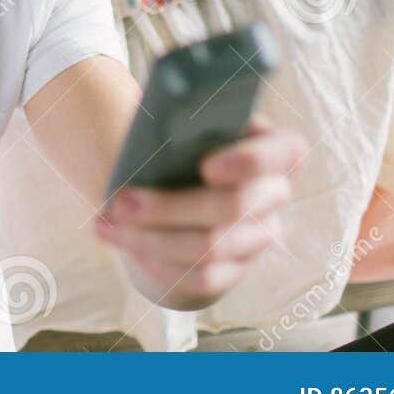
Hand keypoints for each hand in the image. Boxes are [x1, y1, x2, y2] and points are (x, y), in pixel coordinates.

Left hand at [94, 115, 308, 310]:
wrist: (169, 182)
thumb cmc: (175, 141)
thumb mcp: (178, 120)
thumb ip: (180, 115)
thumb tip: (162, 118)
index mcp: (272, 148)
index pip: (287, 152)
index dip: (250, 161)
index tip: (205, 166)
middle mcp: (272, 194)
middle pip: (233, 207)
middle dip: (169, 206)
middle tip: (121, 200)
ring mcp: (257, 237)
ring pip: (209, 248)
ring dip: (150, 237)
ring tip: (106, 222)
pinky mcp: (234, 271)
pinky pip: (200, 278)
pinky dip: (155, 261)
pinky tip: (122, 242)